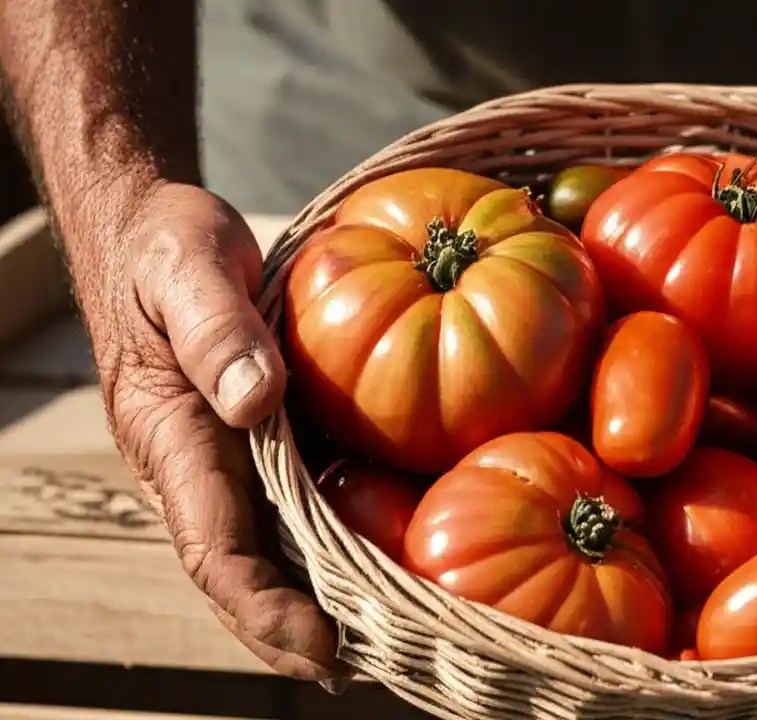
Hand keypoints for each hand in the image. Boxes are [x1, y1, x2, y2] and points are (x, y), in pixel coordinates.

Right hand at [82, 181, 342, 679]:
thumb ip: (218, 331)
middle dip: (296, 632)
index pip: (215, 549)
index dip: (264, 608)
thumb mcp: (188, 268)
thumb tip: (256, 400)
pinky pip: (294, 506)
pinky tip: (384, 562)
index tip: (321, 647)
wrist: (155, 234)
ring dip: (320, 601)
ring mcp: (230, 460)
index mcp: (174, 440)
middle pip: (247, 572)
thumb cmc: (167, 248)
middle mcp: (202, 467)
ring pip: (273, 549)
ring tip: (388, 643)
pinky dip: (333, 545)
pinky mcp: (260, 441)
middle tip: (369, 670)